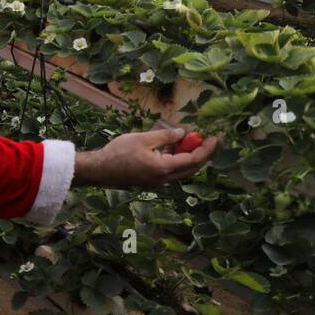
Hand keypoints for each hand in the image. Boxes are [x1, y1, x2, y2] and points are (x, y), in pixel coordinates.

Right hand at [73, 127, 217, 187]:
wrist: (99, 170)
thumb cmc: (118, 153)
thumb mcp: (143, 139)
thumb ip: (166, 136)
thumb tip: (183, 133)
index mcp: (164, 168)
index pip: (194, 160)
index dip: (206, 149)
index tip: (214, 138)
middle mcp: (164, 178)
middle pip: (191, 168)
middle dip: (201, 153)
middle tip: (205, 139)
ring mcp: (157, 181)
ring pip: (181, 170)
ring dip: (187, 156)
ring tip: (185, 139)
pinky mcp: (151, 180)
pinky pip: (170, 171)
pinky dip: (175, 159)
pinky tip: (170, 147)